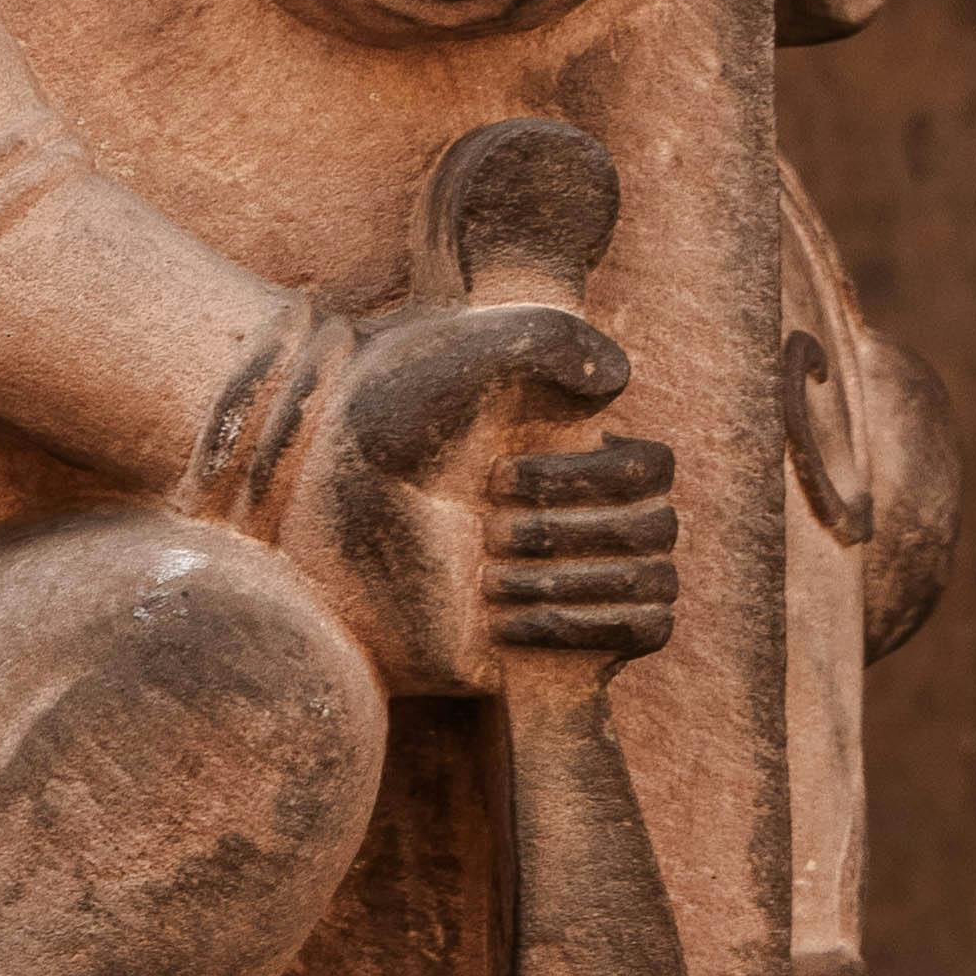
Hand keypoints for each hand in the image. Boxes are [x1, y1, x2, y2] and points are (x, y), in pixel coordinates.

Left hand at [282, 299, 678, 703]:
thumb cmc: (379, 413)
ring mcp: (566, 574)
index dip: (594, 478)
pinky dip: (592, 630)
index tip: (497, 476)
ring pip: (655, 586)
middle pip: (658, 529)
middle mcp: (576, 511)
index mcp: (571, 447)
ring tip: (490, 576)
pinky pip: (642, 635)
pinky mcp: (547, 638)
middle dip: (575, 532)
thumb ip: (548, 337)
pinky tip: (508, 621)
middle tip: (486, 528)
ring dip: (581, 584)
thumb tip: (620, 382)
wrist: (316, 501)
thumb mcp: (459, 350)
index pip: (654, 470)